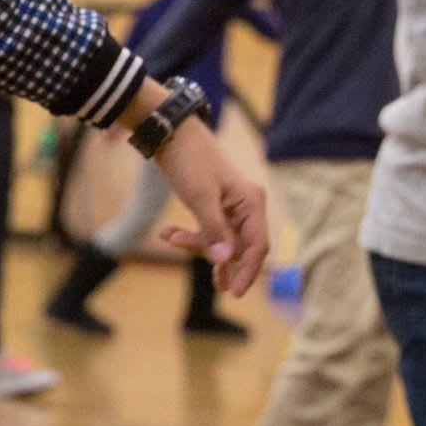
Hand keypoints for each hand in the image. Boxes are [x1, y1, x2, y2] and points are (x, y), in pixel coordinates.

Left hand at [149, 120, 269, 296]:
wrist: (172, 133)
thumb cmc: (190, 161)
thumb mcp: (201, 197)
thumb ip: (214, 231)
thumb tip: (225, 261)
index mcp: (251, 203)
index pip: (257, 247)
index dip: (247, 271)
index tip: (232, 292)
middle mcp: (246, 207)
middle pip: (236, 246)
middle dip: (209, 252)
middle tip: (178, 244)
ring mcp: (230, 207)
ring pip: (219, 241)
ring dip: (195, 243)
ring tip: (169, 236)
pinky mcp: (215, 206)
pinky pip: (208, 231)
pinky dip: (190, 235)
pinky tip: (168, 234)